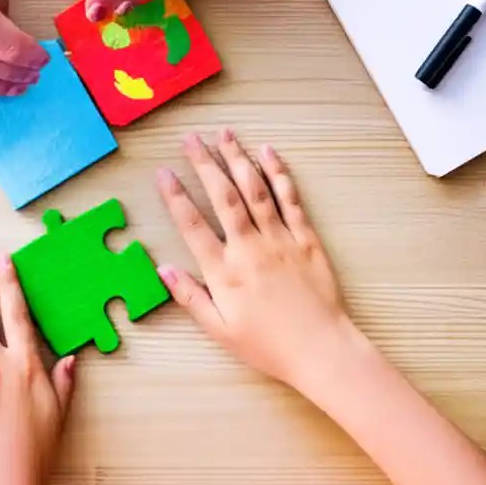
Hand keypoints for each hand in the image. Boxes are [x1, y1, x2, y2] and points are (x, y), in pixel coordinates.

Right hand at [155, 131, 360, 389]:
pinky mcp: (306, 239)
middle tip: (190, 139)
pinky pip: (290, 199)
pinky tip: (267, 153)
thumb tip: (164, 270)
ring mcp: (280, 239)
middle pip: (223, 196)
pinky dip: (278, 174)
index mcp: (224, 272)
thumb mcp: (220, 330)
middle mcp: (249, 247)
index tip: (163, 173)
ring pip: (255, 189)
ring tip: (224, 135)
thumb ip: (190, 297)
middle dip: (204, 163)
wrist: (322, 349)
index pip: (192, 225)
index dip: (175, 196)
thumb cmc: (269, 346)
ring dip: (237, 159)